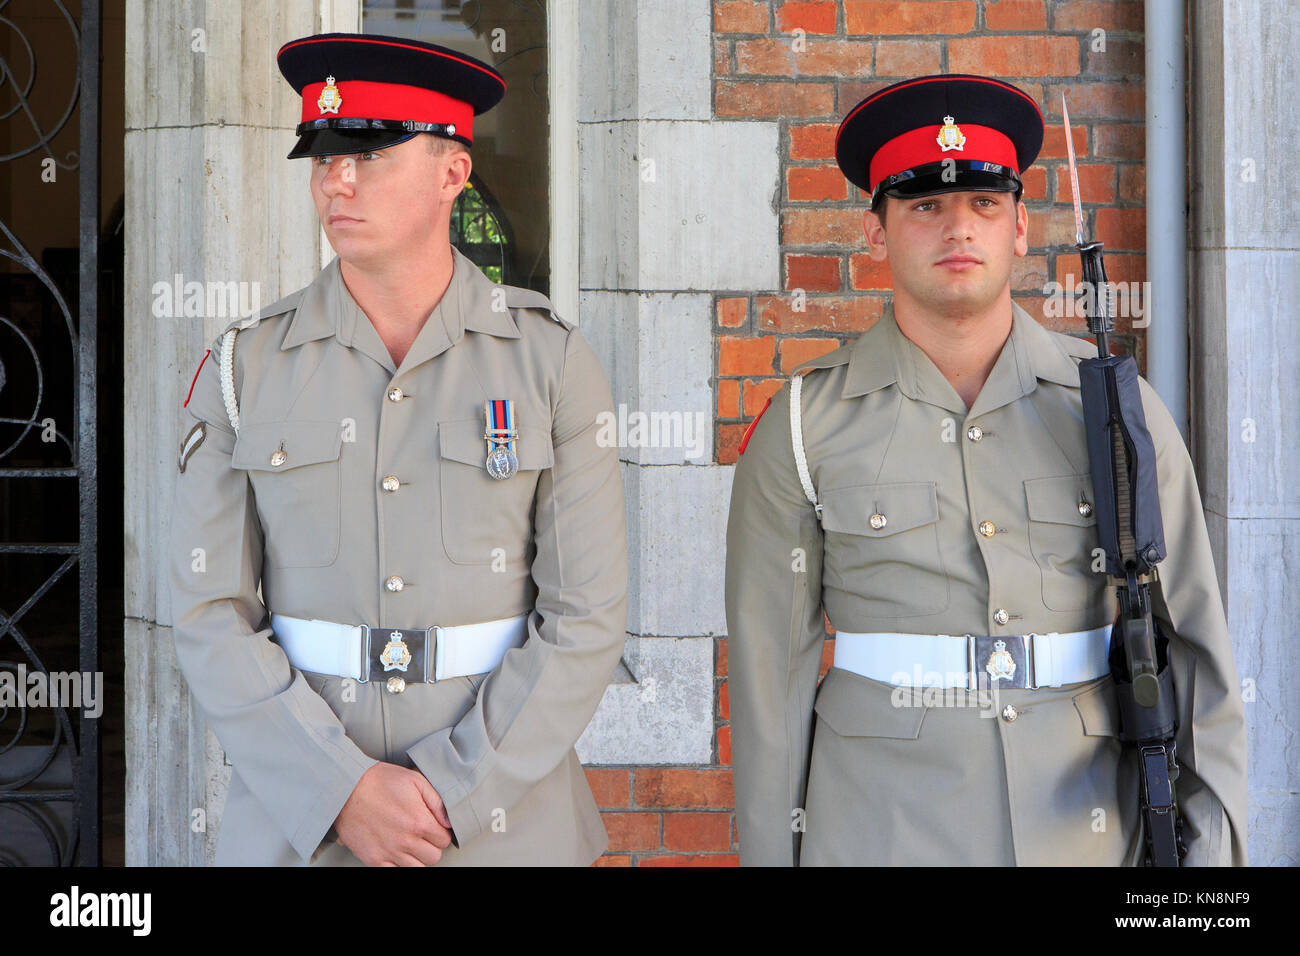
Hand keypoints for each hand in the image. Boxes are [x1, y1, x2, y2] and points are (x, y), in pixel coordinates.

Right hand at [334, 762, 453, 865]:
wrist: (347, 788)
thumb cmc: (380, 781)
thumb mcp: (415, 780)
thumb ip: (437, 801)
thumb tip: (449, 821)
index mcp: (419, 821)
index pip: (444, 840)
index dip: (441, 832)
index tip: (434, 827)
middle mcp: (405, 840)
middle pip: (433, 857)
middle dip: (432, 846)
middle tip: (423, 835)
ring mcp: (388, 851)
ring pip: (417, 868)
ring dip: (417, 857)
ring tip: (410, 843)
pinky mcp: (373, 858)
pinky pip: (393, 872)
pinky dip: (398, 865)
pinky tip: (397, 852)